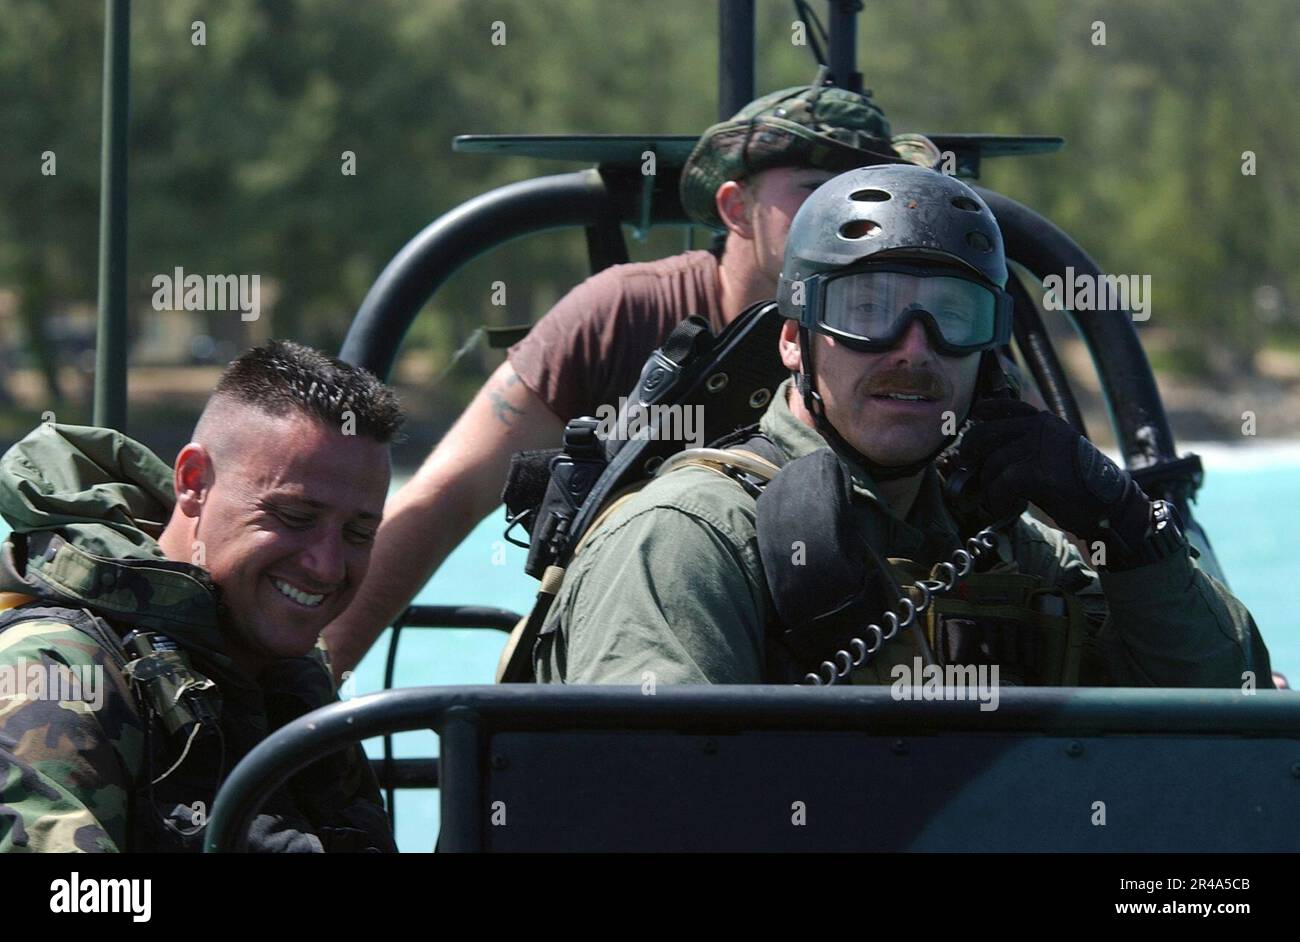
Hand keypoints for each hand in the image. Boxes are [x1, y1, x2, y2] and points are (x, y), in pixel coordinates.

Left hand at [954, 399, 1151, 558]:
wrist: (1111, 505)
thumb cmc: (1080, 484)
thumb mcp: (1053, 454)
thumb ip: (1026, 445)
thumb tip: (988, 453)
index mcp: (1045, 421)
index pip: (1007, 407)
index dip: (985, 411)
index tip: (973, 417)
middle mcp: (1041, 428)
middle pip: (986, 433)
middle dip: (970, 451)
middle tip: (967, 467)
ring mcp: (1039, 447)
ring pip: (993, 463)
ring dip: (988, 486)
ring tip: (997, 499)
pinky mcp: (1037, 471)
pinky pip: (1001, 485)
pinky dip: (998, 500)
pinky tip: (1005, 507)